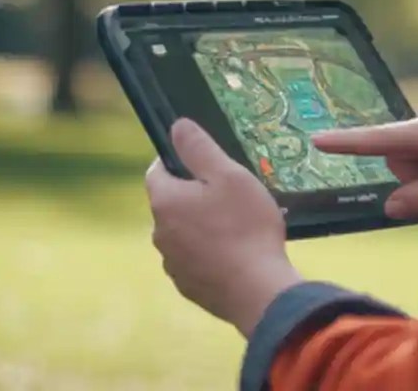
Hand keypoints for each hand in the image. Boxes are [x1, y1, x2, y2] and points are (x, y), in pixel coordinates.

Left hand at [145, 119, 304, 335]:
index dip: (180, 163)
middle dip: (194, 197)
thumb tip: (176, 126)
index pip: (157, 171)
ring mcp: (172, 264)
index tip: (207, 166)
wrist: (260, 291)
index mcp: (165, 201)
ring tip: (238, 229)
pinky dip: (209, 254)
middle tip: (231, 198)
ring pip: (184, 234)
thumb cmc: (246, 226)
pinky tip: (236, 256)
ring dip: (202, 228)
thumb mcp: (229, 175)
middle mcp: (159, 233)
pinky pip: (195, 260)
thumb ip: (199, 148)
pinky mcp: (188, 287)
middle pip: (172, 204)